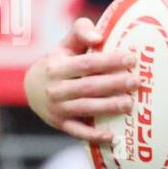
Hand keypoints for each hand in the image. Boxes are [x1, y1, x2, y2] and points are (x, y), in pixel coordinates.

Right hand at [26, 16, 138, 142]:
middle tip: (136, 81)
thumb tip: (98, 36)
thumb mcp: (65, 45)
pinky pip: (78, 132)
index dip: (109, 61)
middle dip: (114, 84)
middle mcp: (56, 88)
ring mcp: (57, 108)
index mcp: (57, 67)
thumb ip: (80, 31)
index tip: (131, 58)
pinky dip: (94, 135)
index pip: (87, 63)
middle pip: (89, 86)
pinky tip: (112, 136)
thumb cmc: (58, 63)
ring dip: (109, 107)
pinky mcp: (61, 124)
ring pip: (86, 108)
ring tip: (130, 103)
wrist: (31, 89)